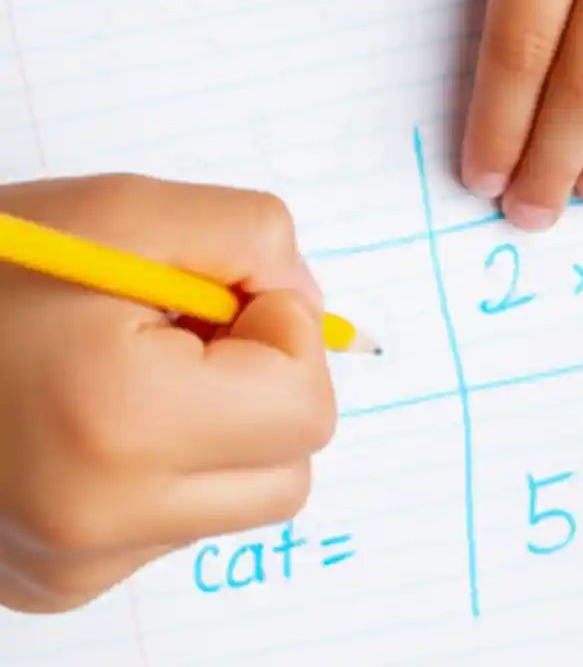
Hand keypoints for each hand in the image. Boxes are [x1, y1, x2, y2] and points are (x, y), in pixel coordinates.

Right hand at [0, 175, 334, 613]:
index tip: (216, 301)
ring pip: (238, 501)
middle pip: (290, 468)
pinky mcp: (57, 585)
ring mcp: (75, 565)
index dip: (280, 335)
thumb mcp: (117, 213)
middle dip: (263, 391)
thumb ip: (248, 239)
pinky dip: (162, 471)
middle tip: (181, 336)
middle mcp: (98, 522)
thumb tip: (310, 307)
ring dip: (216, 433)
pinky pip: (173, 527)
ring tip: (126, 376)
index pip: (307, 408)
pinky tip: (93, 422)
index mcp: (119, 426)